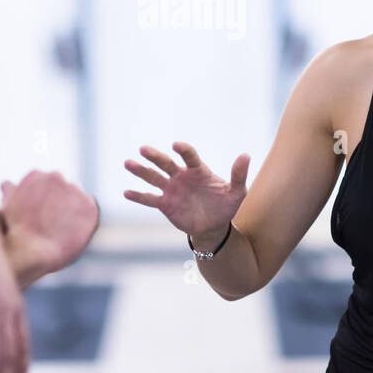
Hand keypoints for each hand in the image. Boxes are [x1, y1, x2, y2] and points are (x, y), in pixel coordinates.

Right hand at [1, 170, 98, 278]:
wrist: (29, 251)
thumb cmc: (14, 232)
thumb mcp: (7, 206)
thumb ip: (11, 192)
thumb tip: (7, 183)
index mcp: (36, 175)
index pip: (46, 184)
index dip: (44, 202)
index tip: (39, 216)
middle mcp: (56, 177)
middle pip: (62, 189)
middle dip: (59, 203)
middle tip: (50, 224)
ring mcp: (73, 189)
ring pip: (77, 199)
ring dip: (73, 210)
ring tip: (61, 231)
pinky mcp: (89, 206)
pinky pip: (89, 211)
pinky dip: (84, 221)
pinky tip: (73, 232)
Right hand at [123, 142, 247, 239]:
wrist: (214, 227)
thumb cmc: (225, 205)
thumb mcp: (236, 192)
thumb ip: (239, 174)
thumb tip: (245, 155)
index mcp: (197, 170)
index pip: (189, 156)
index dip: (183, 150)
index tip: (176, 145)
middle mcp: (181, 176)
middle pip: (166, 163)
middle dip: (155, 156)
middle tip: (143, 149)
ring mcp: (171, 189)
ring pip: (154, 178)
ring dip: (141, 171)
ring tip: (128, 163)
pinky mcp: (165, 204)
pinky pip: (150, 199)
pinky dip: (139, 195)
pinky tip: (126, 192)